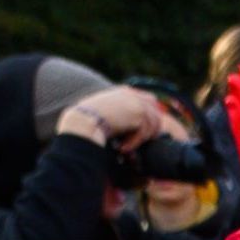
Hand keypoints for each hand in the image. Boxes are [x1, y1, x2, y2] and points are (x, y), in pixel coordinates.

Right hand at [54, 83, 181, 154]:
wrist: (82, 124)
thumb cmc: (86, 125)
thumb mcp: (105, 117)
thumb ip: (122, 117)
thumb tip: (134, 135)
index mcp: (123, 92)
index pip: (149, 101)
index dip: (150, 119)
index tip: (146, 135)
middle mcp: (131, 94)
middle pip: (156, 114)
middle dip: (150, 131)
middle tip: (133, 144)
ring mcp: (136, 100)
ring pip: (153, 125)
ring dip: (139, 139)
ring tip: (123, 147)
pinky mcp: (138, 111)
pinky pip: (146, 132)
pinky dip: (134, 143)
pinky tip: (121, 147)